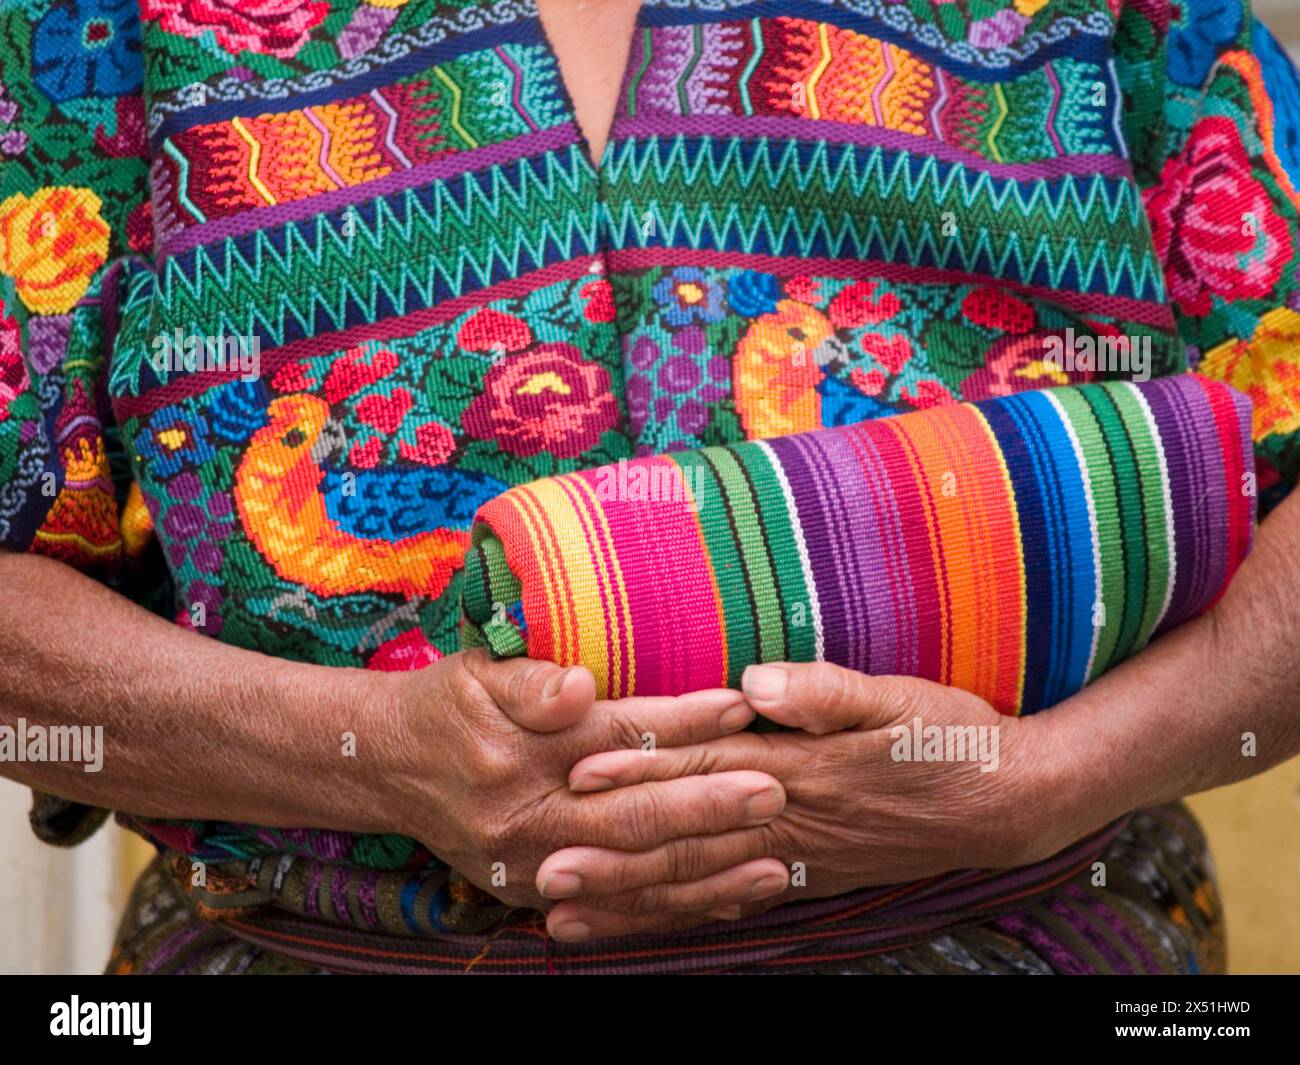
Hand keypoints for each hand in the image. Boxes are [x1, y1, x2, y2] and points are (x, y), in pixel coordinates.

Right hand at [373, 649, 789, 914]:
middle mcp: (528, 818)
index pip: (617, 736)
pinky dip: (673, 906)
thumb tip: (578, 686)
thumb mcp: (476, 674)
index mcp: (519, 754)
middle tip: (776, 792)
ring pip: (632, 874)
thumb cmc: (445, 707)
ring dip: (704, 871)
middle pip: (632, 816)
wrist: (386, 768)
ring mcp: (532, 865)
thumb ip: (528, 683)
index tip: (742, 707)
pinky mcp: (538, 892)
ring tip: (772, 862)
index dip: (682, 723)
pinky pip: (617, 907)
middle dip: (708, 807)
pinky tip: (725, 899)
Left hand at [537, 662, 1069, 940]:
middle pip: (687, 836)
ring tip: (568, 915)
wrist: (1003, 801)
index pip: (702, 759)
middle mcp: (785, 817)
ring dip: (634, 899)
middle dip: (615, 852)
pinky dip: (683, 916)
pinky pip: (732, 901)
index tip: (579, 773)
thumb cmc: (947, 736)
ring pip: (700, 881)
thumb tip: (757, 679)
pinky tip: (642, 926)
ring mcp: (794, 856)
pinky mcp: (806, 876)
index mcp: (798, 763)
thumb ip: (825, 689)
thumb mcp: (897, 697)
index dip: (641, 766)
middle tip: (545, 869)